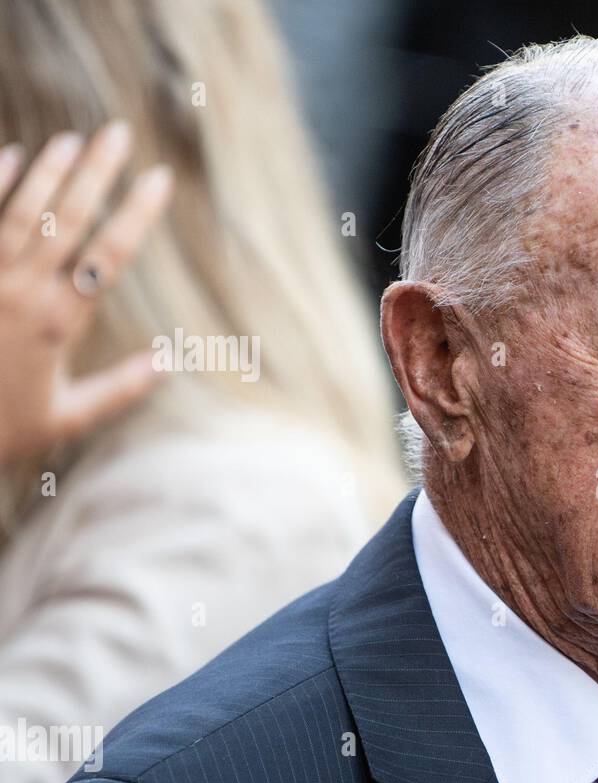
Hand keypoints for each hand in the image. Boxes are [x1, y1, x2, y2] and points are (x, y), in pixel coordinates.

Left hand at [0, 124, 172, 468]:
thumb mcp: (65, 418)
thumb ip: (118, 390)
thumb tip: (166, 364)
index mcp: (59, 324)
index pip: (110, 255)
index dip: (137, 213)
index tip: (160, 179)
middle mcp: (22, 291)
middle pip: (69, 219)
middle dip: (98, 172)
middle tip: (121, 132)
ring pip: (23, 210)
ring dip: (50, 171)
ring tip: (74, 139)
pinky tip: (10, 154)